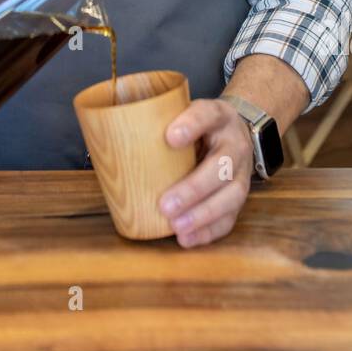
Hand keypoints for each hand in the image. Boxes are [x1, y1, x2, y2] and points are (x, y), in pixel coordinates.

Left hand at [158, 98, 254, 247]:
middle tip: (166, 204)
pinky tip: (187, 238)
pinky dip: (208, 231)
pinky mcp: (239, 197)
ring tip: (177, 226)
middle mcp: (234, 144)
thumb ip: (158, 121)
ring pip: (232, 195)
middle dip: (194, 188)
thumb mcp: (183, 112)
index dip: (192, 125)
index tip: (170, 137)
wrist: (233, 132)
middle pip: (222, 165)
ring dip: (203, 214)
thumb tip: (109, 139)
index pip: (208, 114)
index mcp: (219, 116)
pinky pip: (230, 217)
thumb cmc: (198, 126)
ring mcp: (242, 172)